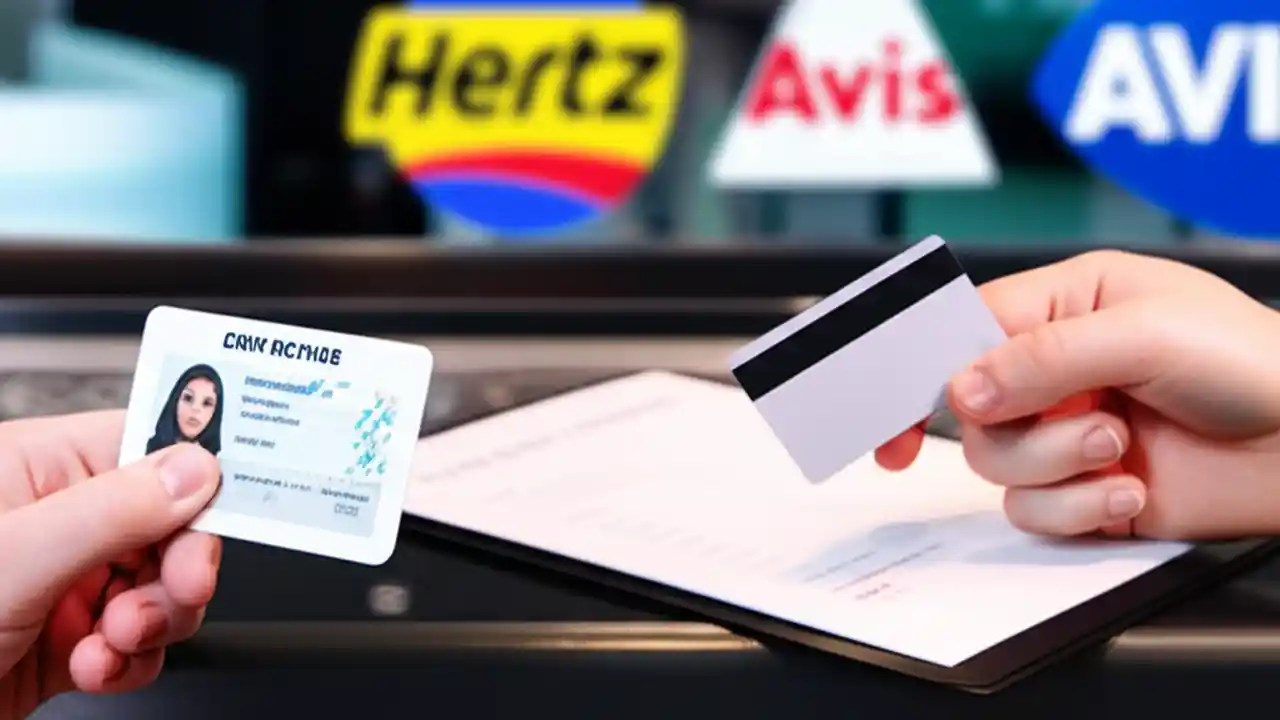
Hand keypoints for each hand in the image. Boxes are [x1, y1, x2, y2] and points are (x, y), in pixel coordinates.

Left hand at [0, 411, 220, 719]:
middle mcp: (54, 520)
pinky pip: (138, 640)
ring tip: (118, 637)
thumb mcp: (17, 556)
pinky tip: (98, 666)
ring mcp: (62, 583)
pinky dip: (132, 660)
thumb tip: (197, 467)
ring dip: (155, 620)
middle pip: (170, 523)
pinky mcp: (66, 641)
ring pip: (161, 586)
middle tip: (180, 587)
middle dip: (180, 563)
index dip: (199, 471)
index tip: (239, 496)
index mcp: (35, 470)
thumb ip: (115, 508)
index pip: (146, 445)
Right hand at [876, 250, 1279, 539]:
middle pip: (968, 407)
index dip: (918, 365)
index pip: (962, 328)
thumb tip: (961, 388)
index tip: (884, 411)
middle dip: (1015, 426)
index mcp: (1064, 306)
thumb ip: (1041, 358)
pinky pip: (1034, 512)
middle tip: (1061, 426)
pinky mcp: (1085, 491)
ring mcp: (1068, 433)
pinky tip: (1130, 490)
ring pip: (996, 464)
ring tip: (1118, 450)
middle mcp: (1056, 370)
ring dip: (1055, 466)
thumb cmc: (1256, 363)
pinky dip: (1077, 509)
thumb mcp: (1144, 332)